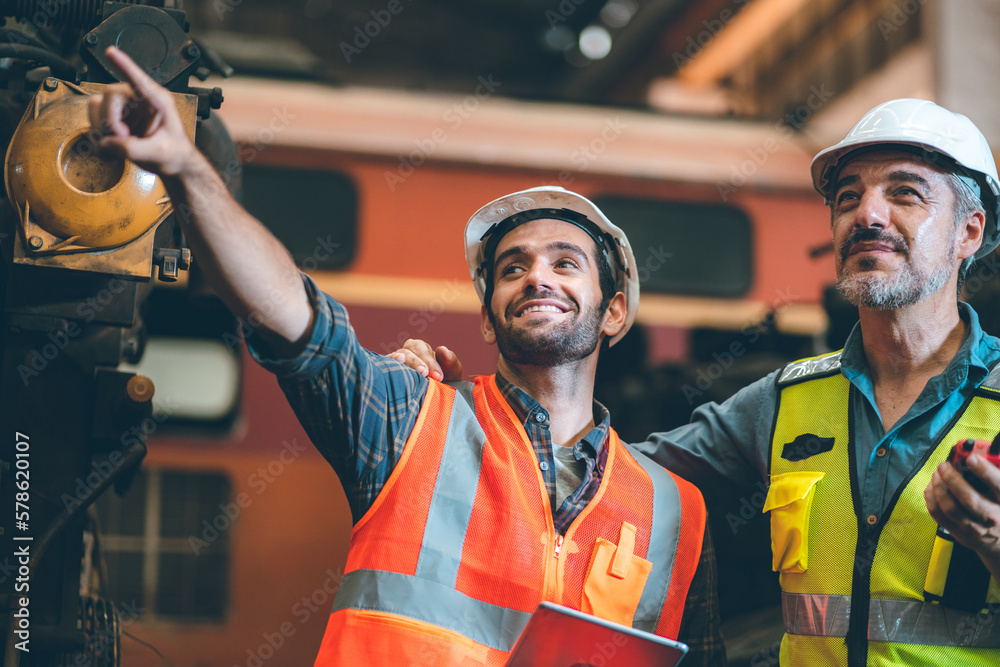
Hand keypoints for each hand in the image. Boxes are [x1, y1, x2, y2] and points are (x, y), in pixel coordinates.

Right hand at [87, 46, 198, 176]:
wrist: (173, 164)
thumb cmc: (174, 153)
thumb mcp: (159, 153)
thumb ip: (133, 148)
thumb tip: (107, 142)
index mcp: (158, 101)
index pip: (139, 80)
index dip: (124, 65)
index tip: (111, 51)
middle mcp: (139, 99)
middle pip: (110, 96)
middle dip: (110, 121)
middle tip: (122, 140)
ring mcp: (125, 108)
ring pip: (96, 106)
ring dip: (101, 130)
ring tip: (118, 148)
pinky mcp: (114, 118)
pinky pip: (93, 120)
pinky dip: (98, 139)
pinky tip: (112, 151)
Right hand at [389, 339, 462, 381]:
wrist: (435, 399)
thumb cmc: (444, 382)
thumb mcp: (451, 372)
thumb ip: (450, 361)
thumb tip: (442, 349)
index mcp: (420, 348)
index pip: (422, 350)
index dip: (430, 361)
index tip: (438, 376)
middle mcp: (406, 352)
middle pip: (408, 352)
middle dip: (417, 363)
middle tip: (424, 373)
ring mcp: (395, 362)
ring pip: (397, 359)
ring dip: (405, 365)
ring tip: (411, 371)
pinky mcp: (387, 372)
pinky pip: (386, 367)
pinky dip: (389, 367)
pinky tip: (391, 370)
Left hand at [925, 454, 999, 579]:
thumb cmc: (999, 507)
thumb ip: (994, 472)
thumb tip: (977, 452)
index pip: (998, 485)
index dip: (985, 471)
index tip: (971, 458)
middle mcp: (992, 518)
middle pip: (969, 499)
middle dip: (953, 479)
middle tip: (944, 466)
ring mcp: (974, 529)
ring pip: (950, 508)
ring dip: (939, 487)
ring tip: (936, 474)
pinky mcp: (959, 533)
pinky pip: (939, 515)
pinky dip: (931, 498)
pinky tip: (932, 487)